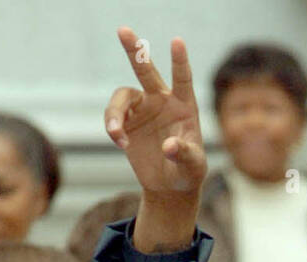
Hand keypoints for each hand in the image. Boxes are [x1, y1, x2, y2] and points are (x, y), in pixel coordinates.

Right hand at [105, 27, 204, 251]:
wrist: (169, 186)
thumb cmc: (188, 173)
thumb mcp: (193, 166)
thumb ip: (184, 154)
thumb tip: (168, 146)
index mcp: (184, 106)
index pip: (183, 79)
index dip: (179, 61)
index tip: (177, 41)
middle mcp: (162, 101)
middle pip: (146, 70)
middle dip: (135, 51)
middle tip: (122, 30)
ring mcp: (143, 109)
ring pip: (122, 96)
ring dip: (114, 113)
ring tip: (116, 134)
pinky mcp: (127, 122)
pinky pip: (113, 117)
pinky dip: (113, 128)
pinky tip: (121, 144)